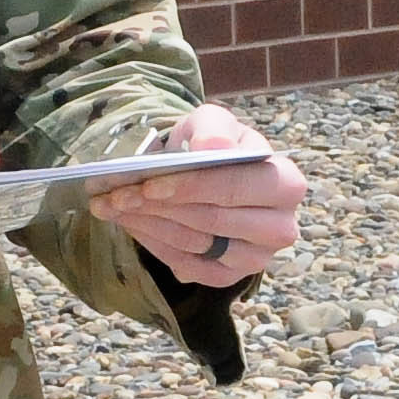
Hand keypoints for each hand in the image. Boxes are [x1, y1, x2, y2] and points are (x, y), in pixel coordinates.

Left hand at [87, 105, 303, 287]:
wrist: (207, 170)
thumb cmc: (213, 144)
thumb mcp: (213, 122)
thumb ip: (215, 128)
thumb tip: (214, 149)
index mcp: (286, 182)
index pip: (236, 188)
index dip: (191, 187)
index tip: (148, 184)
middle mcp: (280, 226)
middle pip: (213, 221)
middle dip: (159, 207)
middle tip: (115, 196)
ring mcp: (258, 257)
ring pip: (197, 244)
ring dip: (148, 224)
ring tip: (113, 205)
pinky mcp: (231, 276)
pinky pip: (190, 267)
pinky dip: (155, 245)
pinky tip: (132, 224)